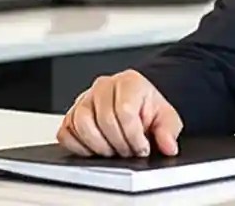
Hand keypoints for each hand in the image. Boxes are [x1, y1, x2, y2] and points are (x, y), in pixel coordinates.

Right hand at [56, 69, 181, 157]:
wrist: (137, 106)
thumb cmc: (147, 109)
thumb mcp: (166, 117)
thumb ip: (168, 131)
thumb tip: (168, 146)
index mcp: (129, 82)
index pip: (124, 110)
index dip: (133, 136)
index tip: (141, 148)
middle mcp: (104, 87)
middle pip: (103, 120)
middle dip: (118, 144)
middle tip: (128, 152)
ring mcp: (84, 99)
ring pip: (81, 124)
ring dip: (99, 146)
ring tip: (113, 151)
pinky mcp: (71, 114)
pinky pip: (65, 132)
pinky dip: (78, 146)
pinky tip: (95, 149)